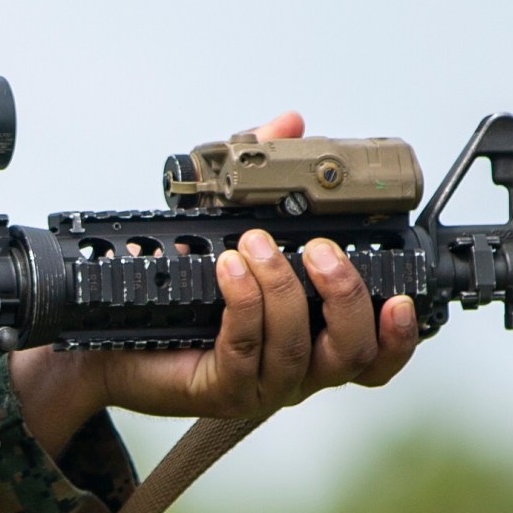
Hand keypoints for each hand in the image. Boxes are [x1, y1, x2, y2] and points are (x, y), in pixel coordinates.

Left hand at [10, 111, 418, 454]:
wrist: (110, 338)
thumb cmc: (179, 286)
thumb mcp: (227, 219)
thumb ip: (265, 172)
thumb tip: (290, 124)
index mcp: (316, 336)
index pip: (377, 352)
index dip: (401, 333)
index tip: (402, 296)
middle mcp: (298, 367)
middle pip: (354, 354)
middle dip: (347, 297)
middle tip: (321, 252)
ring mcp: (261, 384)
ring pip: (299, 351)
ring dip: (283, 291)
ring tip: (254, 246)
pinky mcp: (220, 388)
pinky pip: (244, 350)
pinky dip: (243, 305)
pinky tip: (229, 270)